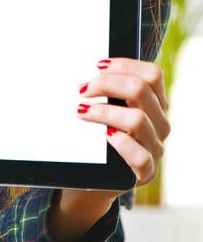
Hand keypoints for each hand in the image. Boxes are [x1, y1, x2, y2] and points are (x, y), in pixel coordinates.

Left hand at [77, 57, 170, 187]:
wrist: (94, 176)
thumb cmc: (98, 137)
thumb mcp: (106, 109)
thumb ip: (107, 90)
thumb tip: (90, 68)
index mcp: (154, 103)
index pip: (152, 75)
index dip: (125, 65)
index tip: (98, 66)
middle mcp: (159, 123)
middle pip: (141, 90)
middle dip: (107, 84)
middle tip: (82, 90)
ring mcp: (155, 148)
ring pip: (138, 120)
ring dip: (104, 112)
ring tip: (81, 112)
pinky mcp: (146, 172)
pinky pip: (140, 156)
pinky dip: (122, 143)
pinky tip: (105, 137)